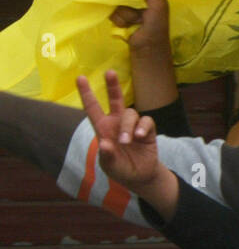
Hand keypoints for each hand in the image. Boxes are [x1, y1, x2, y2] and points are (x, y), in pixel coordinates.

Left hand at [76, 70, 163, 193]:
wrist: (140, 176)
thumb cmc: (119, 169)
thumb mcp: (109, 166)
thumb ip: (107, 156)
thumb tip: (106, 143)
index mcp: (103, 129)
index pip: (92, 108)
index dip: (86, 93)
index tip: (80, 78)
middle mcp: (117, 123)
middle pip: (115, 99)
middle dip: (112, 85)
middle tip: (110, 72)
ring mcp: (132, 125)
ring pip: (131, 113)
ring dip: (128, 126)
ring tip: (127, 141)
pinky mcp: (147, 130)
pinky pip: (146, 121)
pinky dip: (143, 127)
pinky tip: (140, 137)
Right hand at [109, 0, 169, 52]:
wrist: (147, 46)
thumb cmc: (157, 25)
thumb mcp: (158, 5)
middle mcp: (136, 1)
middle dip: (129, 3)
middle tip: (139, 12)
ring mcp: (125, 9)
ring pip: (116, 5)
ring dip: (126, 15)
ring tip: (135, 22)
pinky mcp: (117, 19)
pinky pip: (112, 14)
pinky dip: (120, 21)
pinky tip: (128, 27)